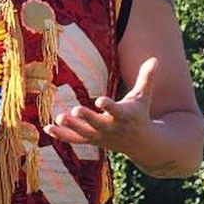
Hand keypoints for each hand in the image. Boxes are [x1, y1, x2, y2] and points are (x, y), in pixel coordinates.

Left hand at [44, 57, 158, 156]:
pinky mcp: (92, 141)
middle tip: (75, 110)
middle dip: (86, 118)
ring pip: (83, 134)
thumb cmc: (140, 114)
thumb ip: (147, 78)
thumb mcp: (144, 96)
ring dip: (70, 127)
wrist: (142, 144)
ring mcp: (100, 137)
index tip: (100, 101)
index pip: (117, 111)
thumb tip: (155, 59)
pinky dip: (61, 135)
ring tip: (58, 117)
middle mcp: (112, 128)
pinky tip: (47, 128)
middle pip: (97, 124)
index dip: (109, 106)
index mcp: (125, 115)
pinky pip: (74, 140)